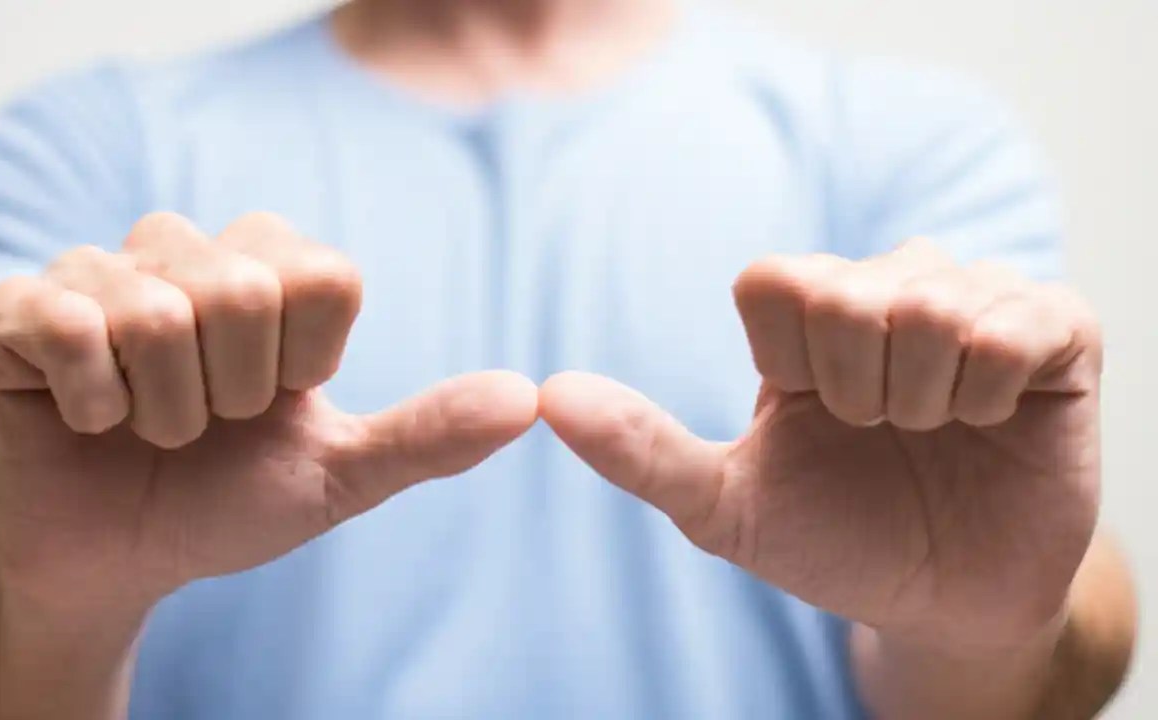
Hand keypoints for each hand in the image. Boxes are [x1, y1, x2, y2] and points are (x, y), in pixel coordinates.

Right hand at [0, 212, 536, 616]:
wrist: (121, 560)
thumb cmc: (229, 503)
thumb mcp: (339, 477)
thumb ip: (428, 436)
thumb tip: (526, 398)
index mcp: (274, 274)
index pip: (325, 275)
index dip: (305, 363)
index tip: (275, 400)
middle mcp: (190, 253)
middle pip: (248, 287)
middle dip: (232, 394)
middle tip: (204, 423)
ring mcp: (101, 273)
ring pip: (160, 312)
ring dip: (164, 409)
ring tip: (148, 427)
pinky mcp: (19, 308)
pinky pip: (68, 325)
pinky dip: (91, 403)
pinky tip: (88, 418)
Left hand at [541, 239, 1100, 650]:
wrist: (941, 601)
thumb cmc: (833, 541)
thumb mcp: (726, 510)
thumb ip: (641, 453)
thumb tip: (549, 396)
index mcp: (806, 317)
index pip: (773, 280)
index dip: (789, 364)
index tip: (813, 415)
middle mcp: (887, 288)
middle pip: (848, 292)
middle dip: (856, 393)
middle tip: (879, 433)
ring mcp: (973, 299)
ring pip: (930, 304)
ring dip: (922, 402)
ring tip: (933, 431)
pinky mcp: (1056, 329)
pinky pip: (1015, 323)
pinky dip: (989, 394)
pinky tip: (988, 419)